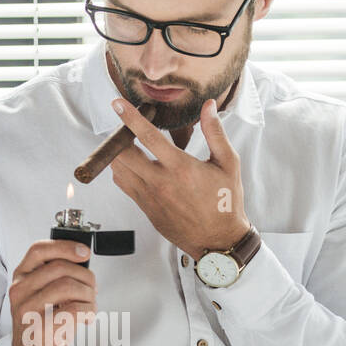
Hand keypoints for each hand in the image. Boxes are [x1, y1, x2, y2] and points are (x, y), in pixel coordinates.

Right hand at [9, 239, 97, 345]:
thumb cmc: (42, 329)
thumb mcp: (43, 297)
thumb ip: (56, 278)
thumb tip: (82, 263)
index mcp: (21, 280)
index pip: (39, 250)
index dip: (65, 246)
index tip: (84, 252)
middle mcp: (20, 293)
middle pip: (60, 269)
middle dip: (86, 277)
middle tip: (92, 290)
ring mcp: (28, 311)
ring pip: (68, 287)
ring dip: (89, 296)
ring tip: (89, 306)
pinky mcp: (41, 330)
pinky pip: (75, 310)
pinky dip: (89, 312)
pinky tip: (86, 319)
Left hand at [107, 97, 250, 260]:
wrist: (218, 241)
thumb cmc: (225, 202)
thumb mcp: (228, 164)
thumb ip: (215, 133)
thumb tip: (208, 106)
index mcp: (181, 168)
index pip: (148, 137)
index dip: (130, 118)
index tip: (117, 104)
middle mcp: (161, 182)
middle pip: (124, 154)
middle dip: (119, 136)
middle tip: (124, 126)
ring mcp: (150, 198)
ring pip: (119, 170)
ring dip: (118, 154)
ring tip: (126, 143)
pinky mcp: (145, 209)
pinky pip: (124, 185)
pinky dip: (122, 171)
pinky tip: (132, 164)